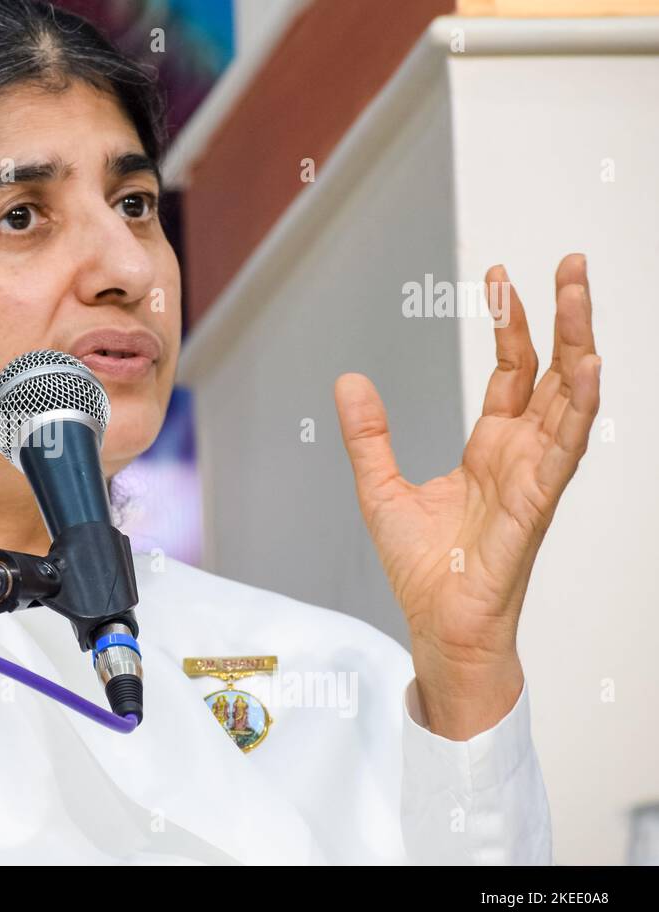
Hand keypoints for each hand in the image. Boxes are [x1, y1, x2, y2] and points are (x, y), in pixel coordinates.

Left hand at [334, 254, 599, 738]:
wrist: (438, 625)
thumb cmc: (424, 570)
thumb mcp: (380, 488)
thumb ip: (369, 436)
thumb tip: (348, 383)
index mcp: (492, 449)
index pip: (513, 373)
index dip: (511, 326)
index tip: (501, 277)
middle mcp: (522, 455)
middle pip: (553, 372)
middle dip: (562, 316)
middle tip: (566, 262)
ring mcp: (535, 475)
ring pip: (569, 397)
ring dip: (577, 343)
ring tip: (578, 292)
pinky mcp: (537, 501)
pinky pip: (565, 447)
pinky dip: (578, 405)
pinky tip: (586, 366)